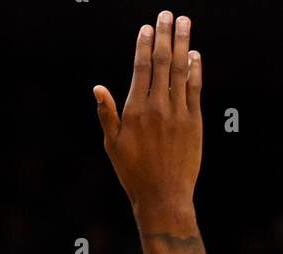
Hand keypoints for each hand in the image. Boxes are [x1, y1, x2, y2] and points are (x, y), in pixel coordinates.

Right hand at [94, 12, 201, 223]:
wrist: (162, 195)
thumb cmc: (133, 173)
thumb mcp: (113, 146)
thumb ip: (107, 114)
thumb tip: (98, 88)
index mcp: (134, 112)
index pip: (140, 69)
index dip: (144, 45)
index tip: (147, 28)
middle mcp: (157, 108)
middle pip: (162, 62)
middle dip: (165, 35)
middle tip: (166, 14)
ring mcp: (178, 112)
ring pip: (180, 69)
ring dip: (183, 43)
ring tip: (184, 23)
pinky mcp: (194, 119)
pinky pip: (195, 86)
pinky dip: (195, 68)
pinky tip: (194, 54)